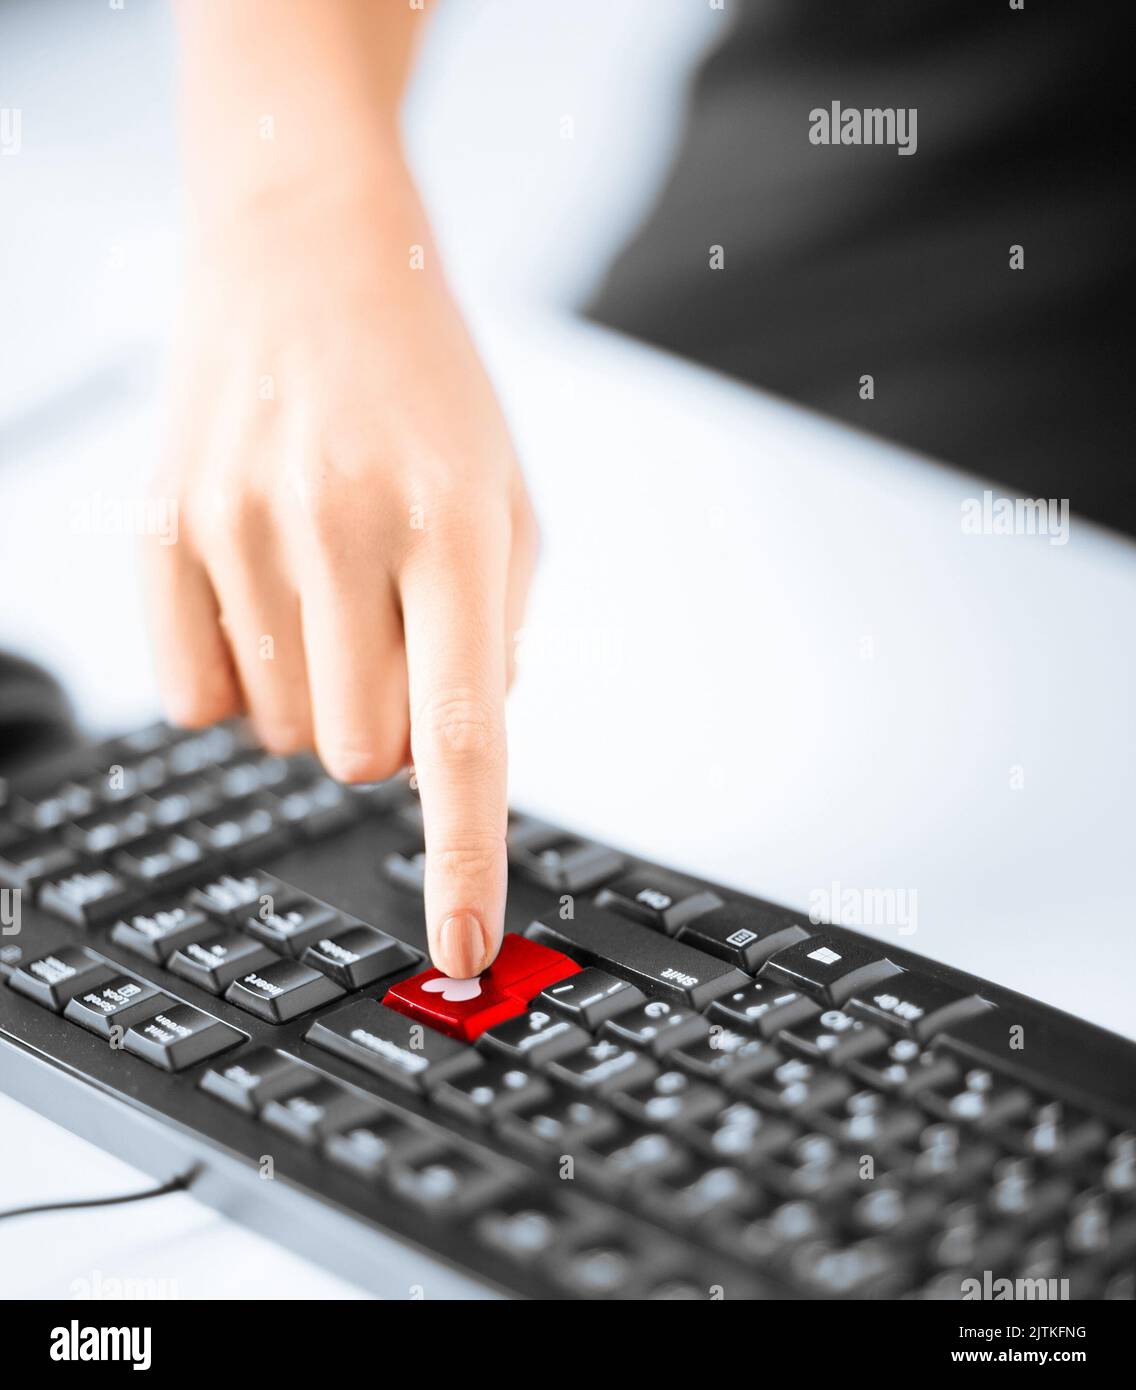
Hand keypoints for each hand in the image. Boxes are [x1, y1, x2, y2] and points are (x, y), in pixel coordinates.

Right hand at [145, 174, 537, 976]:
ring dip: (320, 696)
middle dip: (394, 733)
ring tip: (329, 589)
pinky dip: (239, 680)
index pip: (465, 739)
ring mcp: (241, 529)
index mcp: (456, 529)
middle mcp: (343, 532)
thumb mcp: (510, 499)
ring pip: (287, 733)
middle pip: (365, 757)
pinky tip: (262, 596)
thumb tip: (458, 754)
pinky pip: (194, 701)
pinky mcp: (163, 529)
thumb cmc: (427, 383)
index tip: (464, 949)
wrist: (309, 248)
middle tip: (394, 638)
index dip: (464, 861)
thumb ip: (501, 636)